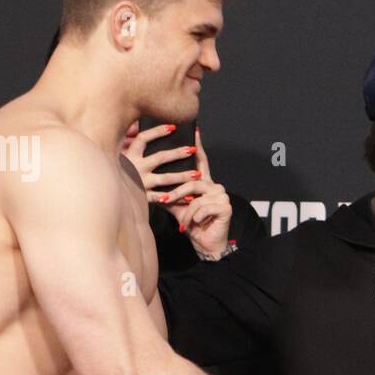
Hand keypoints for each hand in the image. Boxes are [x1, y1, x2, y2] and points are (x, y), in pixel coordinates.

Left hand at [123, 122, 231, 255]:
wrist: (206, 244)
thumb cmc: (192, 225)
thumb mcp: (178, 207)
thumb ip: (169, 193)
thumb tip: (149, 183)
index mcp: (205, 184)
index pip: (201, 162)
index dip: (197, 147)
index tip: (194, 130)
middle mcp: (215, 186)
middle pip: (192, 181)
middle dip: (177, 193)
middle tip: (164, 201)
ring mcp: (222, 196)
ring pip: (196, 196)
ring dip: (186, 211)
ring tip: (184, 222)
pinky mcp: (225, 206)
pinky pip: (203, 207)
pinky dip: (195, 218)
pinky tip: (195, 225)